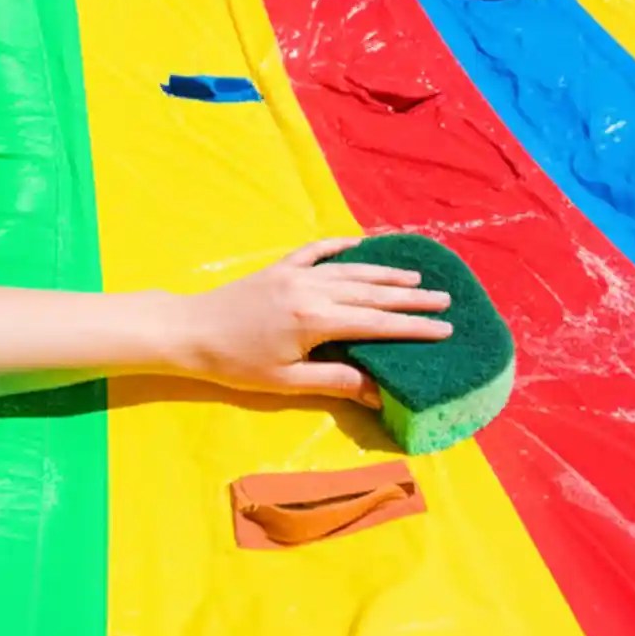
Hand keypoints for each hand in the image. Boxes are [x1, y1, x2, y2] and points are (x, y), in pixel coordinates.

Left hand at [173, 237, 451, 406]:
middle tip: (444, 300)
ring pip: (352, 270)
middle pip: (372, 293)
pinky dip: (342, 246)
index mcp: (316, 321)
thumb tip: (378, 391)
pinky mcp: (280, 267)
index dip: (412, 328)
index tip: (443, 329)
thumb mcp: (287, 382)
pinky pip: (318, 251)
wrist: (189, 332)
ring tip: (416, 279)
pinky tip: (361, 244)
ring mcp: (296, 273)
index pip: (376, 323)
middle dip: (411, 299)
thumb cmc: (235, 364)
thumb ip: (335, 382)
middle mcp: (312, 290)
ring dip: (386, 273)